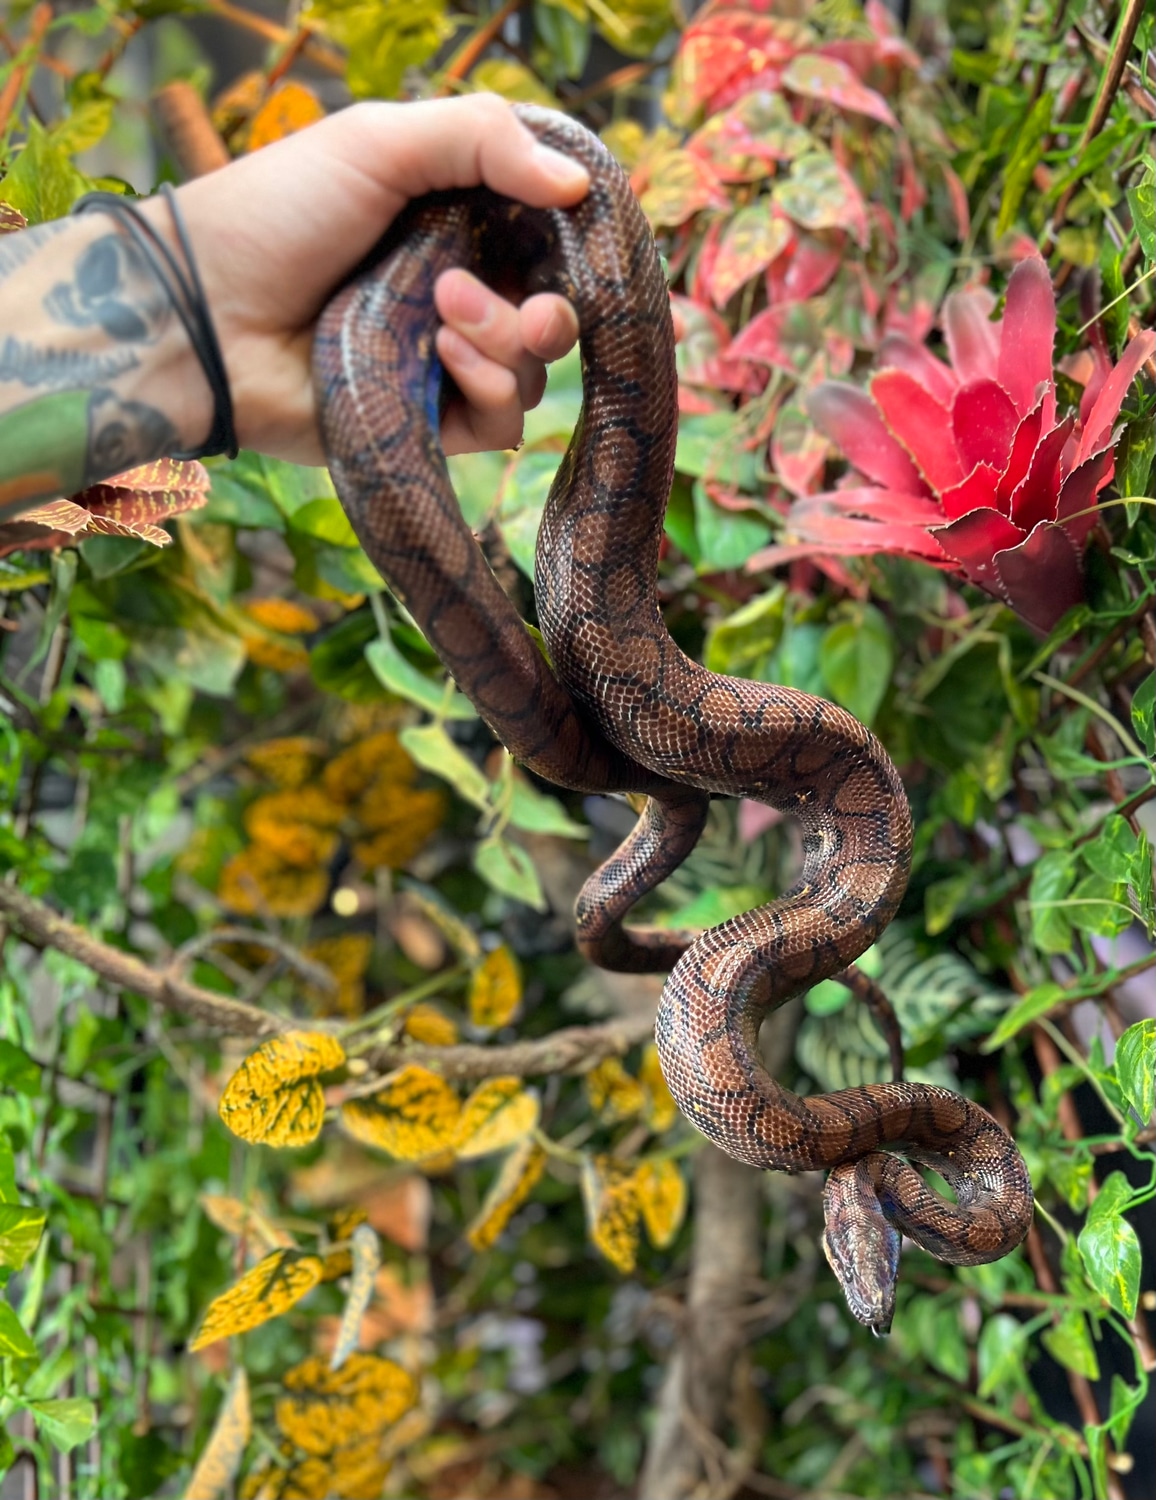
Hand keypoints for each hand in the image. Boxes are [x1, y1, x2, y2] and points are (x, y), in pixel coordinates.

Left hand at [156, 95, 586, 464]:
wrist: (203, 314)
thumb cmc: (277, 214)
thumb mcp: (377, 143)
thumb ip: (481, 138)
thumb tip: (578, 183)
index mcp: (449, 228)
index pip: (543, 246)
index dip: (569, 249)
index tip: (570, 238)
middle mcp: (453, 298)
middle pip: (550, 318)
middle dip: (547, 312)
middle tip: (526, 306)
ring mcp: (439, 366)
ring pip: (529, 372)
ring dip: (504, 341)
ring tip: (441, 315)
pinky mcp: (425, 426)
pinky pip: (499, 424)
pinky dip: (489, 390)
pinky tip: (444, 357)